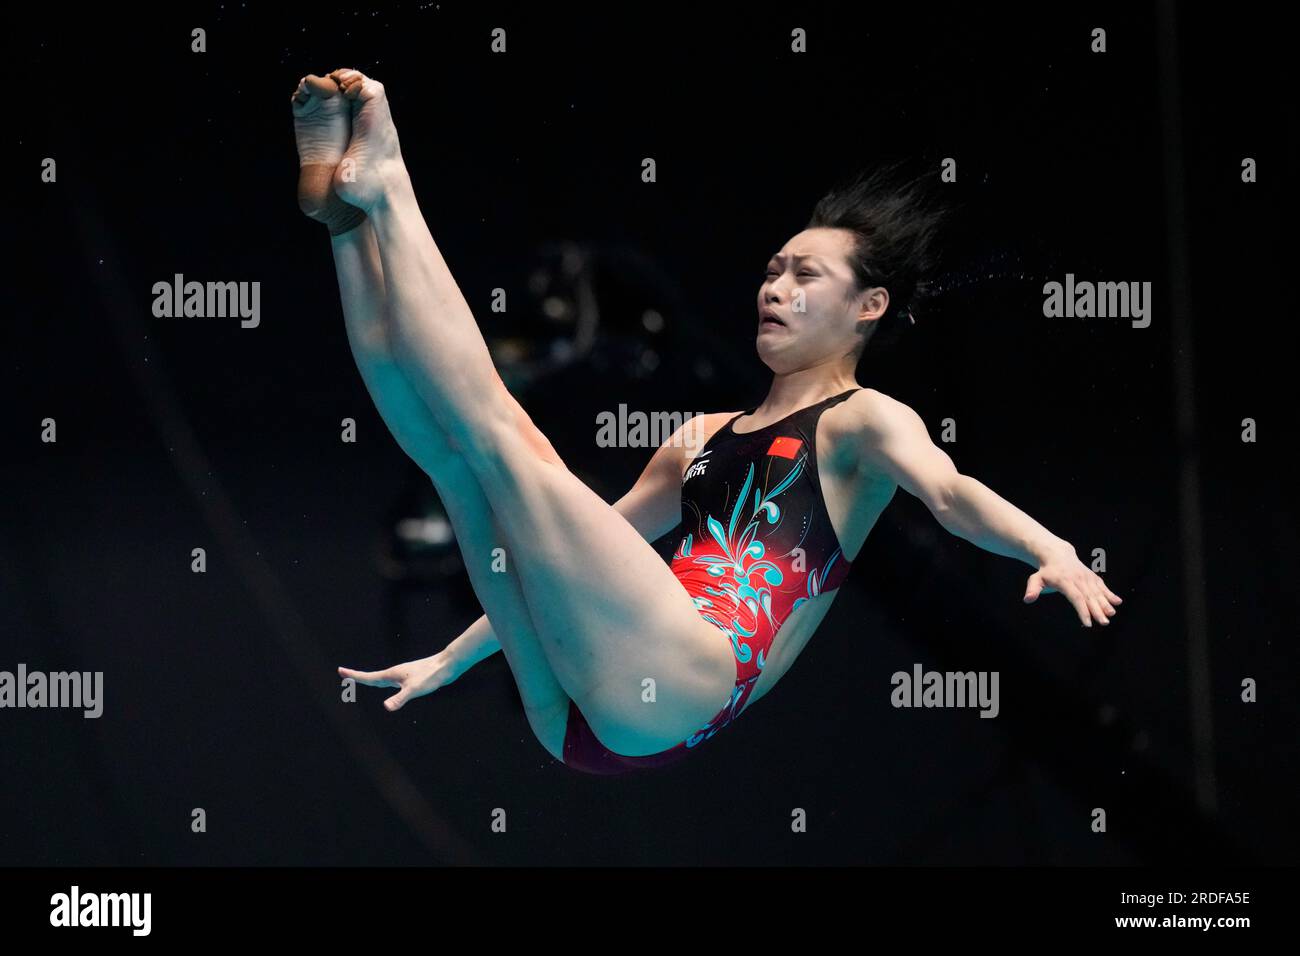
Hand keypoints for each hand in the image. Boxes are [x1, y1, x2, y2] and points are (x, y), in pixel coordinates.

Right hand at [337, 654, 453, 711]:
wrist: (447, 665)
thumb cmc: (432, 676)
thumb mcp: (415, 690)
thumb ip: (400, 698)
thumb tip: (386, 707)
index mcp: (392, 675)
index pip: (368, 677)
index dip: (353, 675)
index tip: (340, 670)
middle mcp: (395, 674)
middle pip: (372, 677)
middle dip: (358, 677)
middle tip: (344, 675)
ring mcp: (403, 675)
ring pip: (383, 679)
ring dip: (371, 679)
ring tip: (363, 679)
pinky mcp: (412, 677)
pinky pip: (393, 681)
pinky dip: (385, 683)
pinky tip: (392, 686)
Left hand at [1023, 544, 1122, 627]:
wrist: (1058, 555)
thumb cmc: (1046, 571)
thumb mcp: (1036, 579)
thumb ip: (1032, 588)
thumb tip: (1027, 599)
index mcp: (1065, 581)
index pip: (1076, 597)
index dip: (1082, 610)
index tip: (1087, 623)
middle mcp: (1078, 579)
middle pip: (1089, 596)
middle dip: (1097, 610)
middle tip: (1104, 622)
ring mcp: (1087, 577)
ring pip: (1098, 592)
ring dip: (1106, 604)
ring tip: (1112, 614)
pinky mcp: (1092, 577)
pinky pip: (1102, 586)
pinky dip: (1110, 594)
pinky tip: (1118, 602)